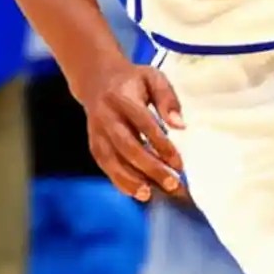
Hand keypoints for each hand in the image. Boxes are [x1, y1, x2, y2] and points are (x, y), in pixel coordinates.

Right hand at [78, 60, 185, 201]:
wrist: (96, 79)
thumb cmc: (132, 80)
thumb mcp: (154, 78)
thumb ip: (168, 99)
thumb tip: (180, 126)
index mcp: (123, 97)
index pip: (144, 123)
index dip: (161, 144)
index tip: (179, 163)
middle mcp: (106, 116)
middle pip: (127, 146)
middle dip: (150, 167)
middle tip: (171, 183)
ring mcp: (97, 131)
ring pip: (112, 160)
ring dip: (131, 179)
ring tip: (149, 195)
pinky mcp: (93, 143)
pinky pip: (104, 165)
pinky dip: (118, 181)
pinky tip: (135, 192)